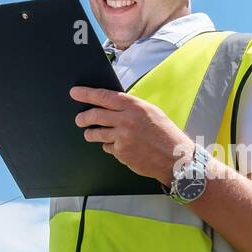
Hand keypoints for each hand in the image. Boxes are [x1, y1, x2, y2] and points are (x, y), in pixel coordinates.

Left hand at [70, 86, 196, 183]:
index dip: (87, 94)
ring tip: (90, 134)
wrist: (176, 158)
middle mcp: (126, 120)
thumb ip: (130, 108)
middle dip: (83, 117)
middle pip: (95, 115)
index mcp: (134, 106)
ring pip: (96, 133)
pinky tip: (119, 146)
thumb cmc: (165, 134)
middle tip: (79, 119)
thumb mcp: (151, 112)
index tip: (75, 93)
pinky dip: (110, 146)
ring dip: (91, 134)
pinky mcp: (121, 152)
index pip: (104, 97)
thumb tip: (110, 105)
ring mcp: (122, 137)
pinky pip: (108, 147)